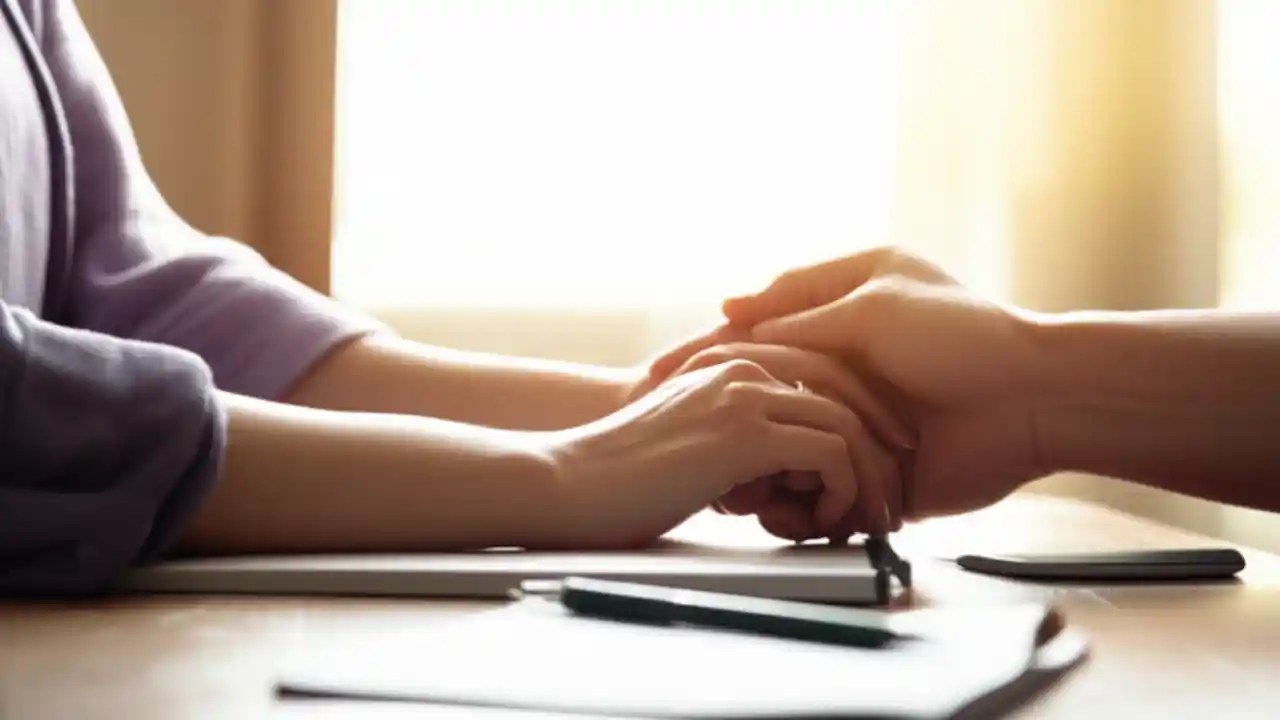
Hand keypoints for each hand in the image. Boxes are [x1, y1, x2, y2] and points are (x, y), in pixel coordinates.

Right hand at [636, 340, 909, 536]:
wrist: (568, 485)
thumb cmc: (620, 478)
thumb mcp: (688, 447)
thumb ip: (735, 448)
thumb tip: (779, 486)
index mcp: (729, 365)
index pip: (822, 377)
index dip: (858, 422)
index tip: (877, 468)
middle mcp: (743, 369)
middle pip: (846, 394)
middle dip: (878, 449)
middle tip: (889, 498)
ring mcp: (744, 397)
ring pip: (846, 423)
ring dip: (865, 478)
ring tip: (866, 521)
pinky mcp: (744, 435)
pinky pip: (829, 454)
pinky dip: (839, 491)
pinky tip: (819, 522)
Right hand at [650, 247, 1047, 519]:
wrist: (1035, 398)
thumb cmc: (960, 337)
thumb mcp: (867, 309)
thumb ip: (796, 311)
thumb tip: (731, 309)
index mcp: (838, 314)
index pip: (750, 331)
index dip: (699, 352)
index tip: (652, 379)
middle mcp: (843, 367)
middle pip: (765, 390)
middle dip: (721, 423)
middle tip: (679, 440)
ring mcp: (861, 420)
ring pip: (793, 446)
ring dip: (772, 471)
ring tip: (734, 490)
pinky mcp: (883, 471)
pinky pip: (829, 487)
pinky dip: (809, 501)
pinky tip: (785, 509)